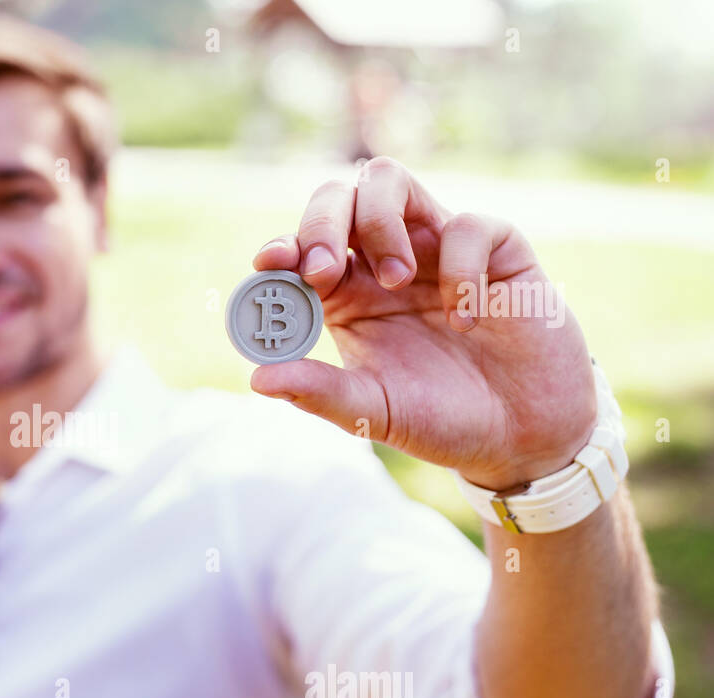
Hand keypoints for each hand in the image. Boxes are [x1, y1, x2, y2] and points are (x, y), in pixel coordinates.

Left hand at [249, 157, 597, 490]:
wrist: (521, 437)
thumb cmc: (440, 420)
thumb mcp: (371, 412)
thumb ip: (318, 392)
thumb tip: (257, 378)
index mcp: (345, 296)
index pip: (300, 250)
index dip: (282, 248)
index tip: (271, 262)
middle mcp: (383, 262)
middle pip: (338, 199)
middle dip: (321, 223)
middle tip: (324, 270)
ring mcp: (437, 249)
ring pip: (389, 181)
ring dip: (379, 221)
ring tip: (396, 281)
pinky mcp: (496, 250)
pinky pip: (469, 226)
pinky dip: (460, 268)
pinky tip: (465, 319)